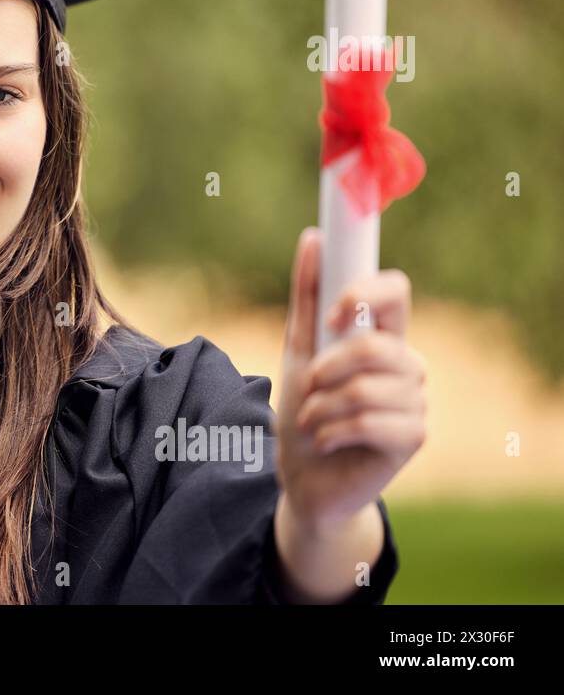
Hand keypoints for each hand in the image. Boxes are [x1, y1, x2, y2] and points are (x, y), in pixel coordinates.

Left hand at [275, 227, 426, 531]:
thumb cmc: (305, 408)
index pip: (395, 290)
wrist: (305, 476)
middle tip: (310, 388)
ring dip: (322, 407)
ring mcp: (415, 400)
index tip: (334, 316)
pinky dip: (333, 430)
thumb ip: (307, 297)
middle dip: (327, 369)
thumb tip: (314, 237)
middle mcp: (406, 362)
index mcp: (381, 334)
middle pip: (376, 346)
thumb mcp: (297, 349)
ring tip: (315, 419)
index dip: (365, 293)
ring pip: (367, 388)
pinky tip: (327, 440)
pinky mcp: (414, 436)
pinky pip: (372, 421)